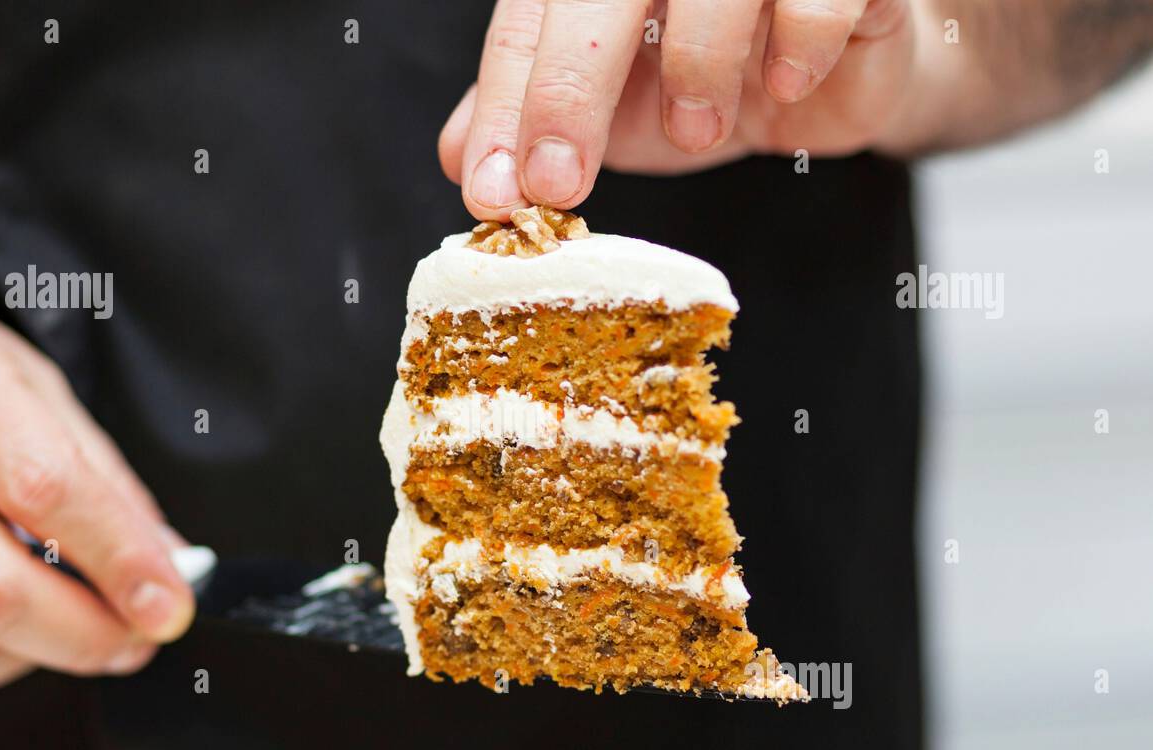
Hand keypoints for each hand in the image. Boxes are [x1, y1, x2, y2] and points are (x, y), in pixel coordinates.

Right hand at [0, 290, 194, 688]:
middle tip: (137, 639)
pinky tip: (7, 623)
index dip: (121, 562)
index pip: (48, 492)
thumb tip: (168, 563)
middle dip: (87, 634)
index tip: (170, 607)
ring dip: (37, 654)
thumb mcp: (33, 386)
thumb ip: (104, 480)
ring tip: (73, 625)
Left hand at [440, 0, 921, 218]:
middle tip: (557, 183)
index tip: (491, 194)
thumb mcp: (606, 110)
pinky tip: (784, 82)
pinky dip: (799, 40)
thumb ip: (531, 117)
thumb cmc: (705, 80)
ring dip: (696, 66)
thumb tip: (456, 156)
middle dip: (566, 91)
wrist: (823, 75)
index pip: (527, 24)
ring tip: (697, 129)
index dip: (506, 111)